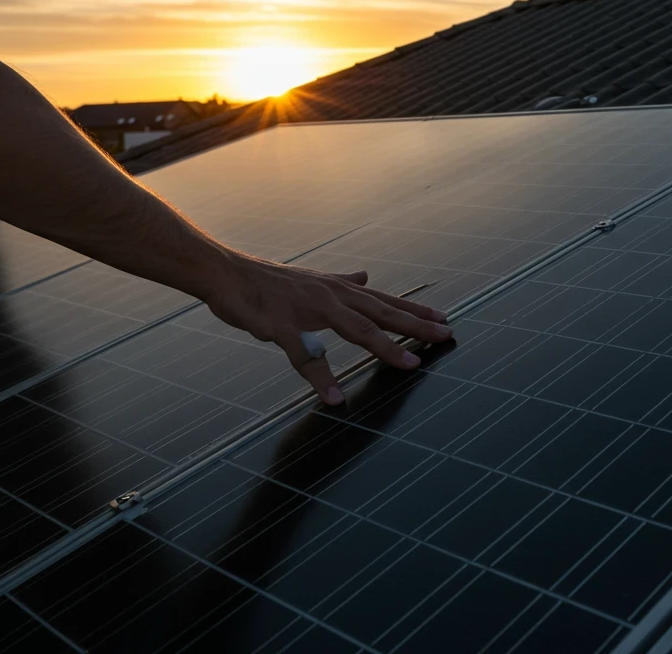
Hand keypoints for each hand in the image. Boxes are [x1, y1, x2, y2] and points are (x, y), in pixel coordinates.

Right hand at [201, 252, 452, 404]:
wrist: (226, 273)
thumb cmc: (268, 281)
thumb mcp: (312, 279)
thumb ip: (342, 281)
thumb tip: (366, 275)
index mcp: (337, 289)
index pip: (385, 301)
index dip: (415, 311)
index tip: (444, 319)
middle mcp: (330, 296)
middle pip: (381, 314)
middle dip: (416, 326)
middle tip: (446, 335)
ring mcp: (308, 311)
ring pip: (355, 330)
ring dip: (385, 348)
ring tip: (410, 365)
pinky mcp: (282, 327)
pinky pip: (305, 356)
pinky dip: (320, 378)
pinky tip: (333, 399)